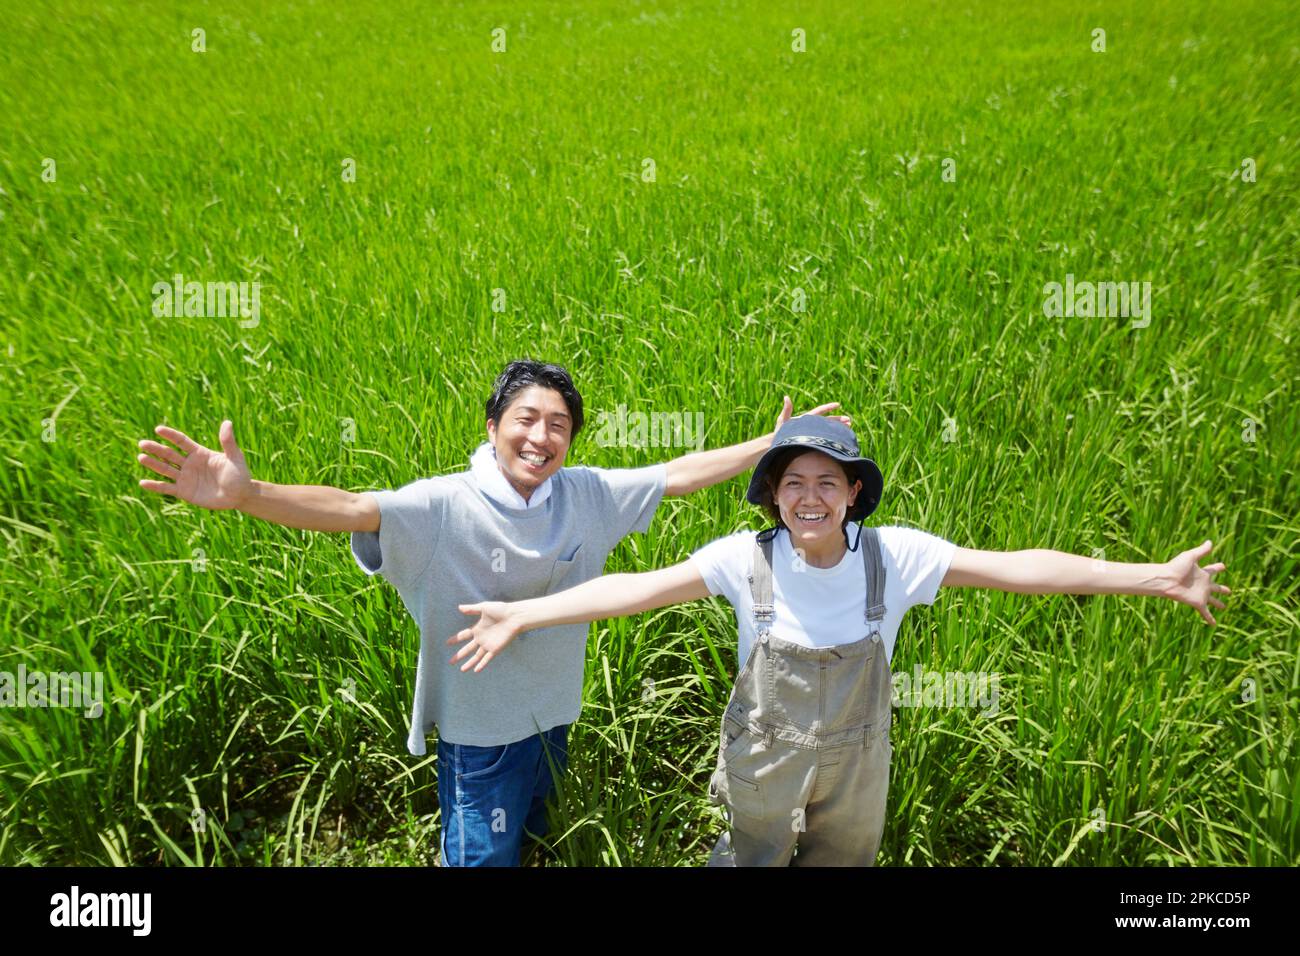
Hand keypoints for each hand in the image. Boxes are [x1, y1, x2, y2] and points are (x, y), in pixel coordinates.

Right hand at [137, 420, 253, 509]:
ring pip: (165, 469)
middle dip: (156, 449)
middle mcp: (189, 464)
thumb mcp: (235, 457)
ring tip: (140, 457)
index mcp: (200, 453)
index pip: (181, 441)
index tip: (158, 429)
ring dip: (153, 464)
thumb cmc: (239, 475)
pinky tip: (143, 482)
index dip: (170, 435)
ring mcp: (185, 478)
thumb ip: (228, 442)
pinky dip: (155, 486)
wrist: (240, 495)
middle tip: (142, 443)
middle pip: (169, 454)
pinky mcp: (184, 492)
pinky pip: (167, 488)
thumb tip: (227, 422)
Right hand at [447, 602, 522, 671]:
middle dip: (459, 655)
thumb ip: (472, 609)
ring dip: (469, 663)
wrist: (514, 616)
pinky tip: (475, 670)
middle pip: (467, 649)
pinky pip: (487, 658)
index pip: (464, 635)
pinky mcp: (495, 649)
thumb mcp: (484, 607)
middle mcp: (481, 638)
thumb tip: (459, 607)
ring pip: (476, 656)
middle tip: (450, 662)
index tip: (447, 643)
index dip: (456, 639)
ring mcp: (488, 645)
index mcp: (478, 629)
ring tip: (462, 669)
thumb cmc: (501, 610)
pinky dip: (482, 664)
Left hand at [774, 395, 852, 435]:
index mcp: (805, 419)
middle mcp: (810, 425)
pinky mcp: (811, 440)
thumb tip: (786, 397)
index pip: (819, 412)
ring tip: (848, 427)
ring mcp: (811, 433)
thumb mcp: (782, 421)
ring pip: (827, 429)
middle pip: (826, 421)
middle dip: (838, 420)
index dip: (828, 408)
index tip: (838, 405)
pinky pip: (824, 438)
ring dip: (837, 428)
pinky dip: (832, 437)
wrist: (777, 445)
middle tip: (849, 420)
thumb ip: (786, 410)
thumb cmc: (778, 433)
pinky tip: (839, 440)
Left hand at [1162, 540, 1230, 624]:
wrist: (1166, 579)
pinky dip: (1210, 619)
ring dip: (1218, 604)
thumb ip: (1201, 551)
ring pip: (1213, 600)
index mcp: (1202, 573)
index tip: (1222, 566)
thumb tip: (1210, 541)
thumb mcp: (1190, 556)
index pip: (1213, 570)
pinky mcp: (1198, 603)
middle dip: (1222, 588)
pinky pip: (1206, 613)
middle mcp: (1203, 584)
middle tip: (1229, 590)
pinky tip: (1214, 625)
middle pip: (1216, 587)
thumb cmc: (1176, 567)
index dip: (1218, 567)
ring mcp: (1201, 594)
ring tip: (1224, 607)